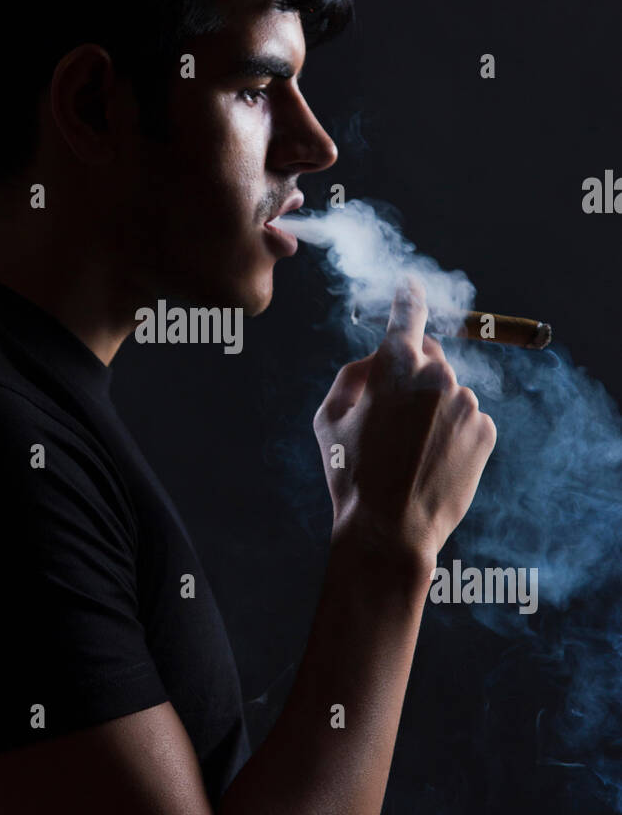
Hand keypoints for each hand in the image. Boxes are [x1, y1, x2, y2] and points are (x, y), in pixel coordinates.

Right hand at [313, 278, 496, 571]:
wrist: (391, 530)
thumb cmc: (352, 473)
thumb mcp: (328, 417)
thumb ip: (352, 374)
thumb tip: (375, 358)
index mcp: (396, 364)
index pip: (408, 311)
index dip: (408, 295)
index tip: (411, 283)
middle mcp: (438, 375)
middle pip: (429, 355)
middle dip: (412, 372)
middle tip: (389, 414)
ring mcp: (467, 403)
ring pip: (447, 391)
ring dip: (431, 407)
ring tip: (408, 450)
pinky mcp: (486, 431)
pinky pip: (466, 418)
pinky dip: (451, 431)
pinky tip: (430, 461)